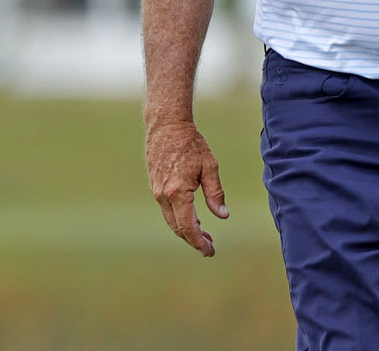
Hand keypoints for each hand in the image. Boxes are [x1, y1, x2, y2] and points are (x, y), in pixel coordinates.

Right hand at [145, 120, 227, 256]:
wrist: (167, 127)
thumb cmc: (192, 144)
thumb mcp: (209, 167)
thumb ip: (215, 193)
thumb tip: (223, 215)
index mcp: (177, 192)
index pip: (187, 226)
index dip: (198, 241)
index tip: (209, 251)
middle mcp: (163, 195)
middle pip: (178, 227)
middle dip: (194, 239)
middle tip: (210, 247)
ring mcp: (157, 192)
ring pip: (171, 220)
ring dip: (187, 230)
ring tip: (205, 235)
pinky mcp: (156, 187)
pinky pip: (168, 210)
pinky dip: (180, 218)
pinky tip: (194, 219)